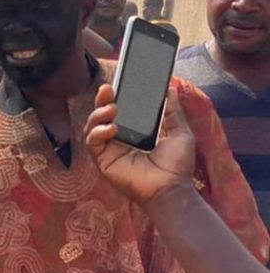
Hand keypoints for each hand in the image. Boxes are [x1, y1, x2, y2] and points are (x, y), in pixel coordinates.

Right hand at [84, 84, 196, 206]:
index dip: (115, 96)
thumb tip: (171, 89)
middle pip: (101, 114)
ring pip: (92, 126)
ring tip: (112, 109)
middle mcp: (119, 138)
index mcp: (134, 131)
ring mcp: (109, 149)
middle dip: (101, 100)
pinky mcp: (103, 160)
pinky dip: (98, 132)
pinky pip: (92, 142)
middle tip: (108, 89)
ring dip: (98, 114)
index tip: (117, 83)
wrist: (172, 190)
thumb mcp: (180, 133)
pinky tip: (111, 129)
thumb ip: (173, 111)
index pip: (119, 109)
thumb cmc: (177, 166)